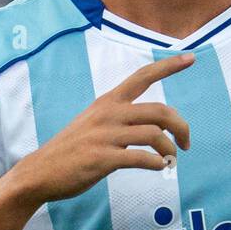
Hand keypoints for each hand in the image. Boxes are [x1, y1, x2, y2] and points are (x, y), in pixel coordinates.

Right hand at [10, 53, 194, 203]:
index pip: (142, 77)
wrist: (39, 172)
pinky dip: (156, 163)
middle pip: (159, 110)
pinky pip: (140, 158)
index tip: (191, 57)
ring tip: (171, 161)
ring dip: (169, 150)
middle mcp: (108, 113)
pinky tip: (159, 168)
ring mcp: (104, 136)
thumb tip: (154, 128)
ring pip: (154, 134)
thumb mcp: (94, 123)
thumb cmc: (72, 149)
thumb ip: (121, 120)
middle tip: (186, 143)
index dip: (168, 67)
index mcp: (107, 102)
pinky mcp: (102, 158)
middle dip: (181, 126)